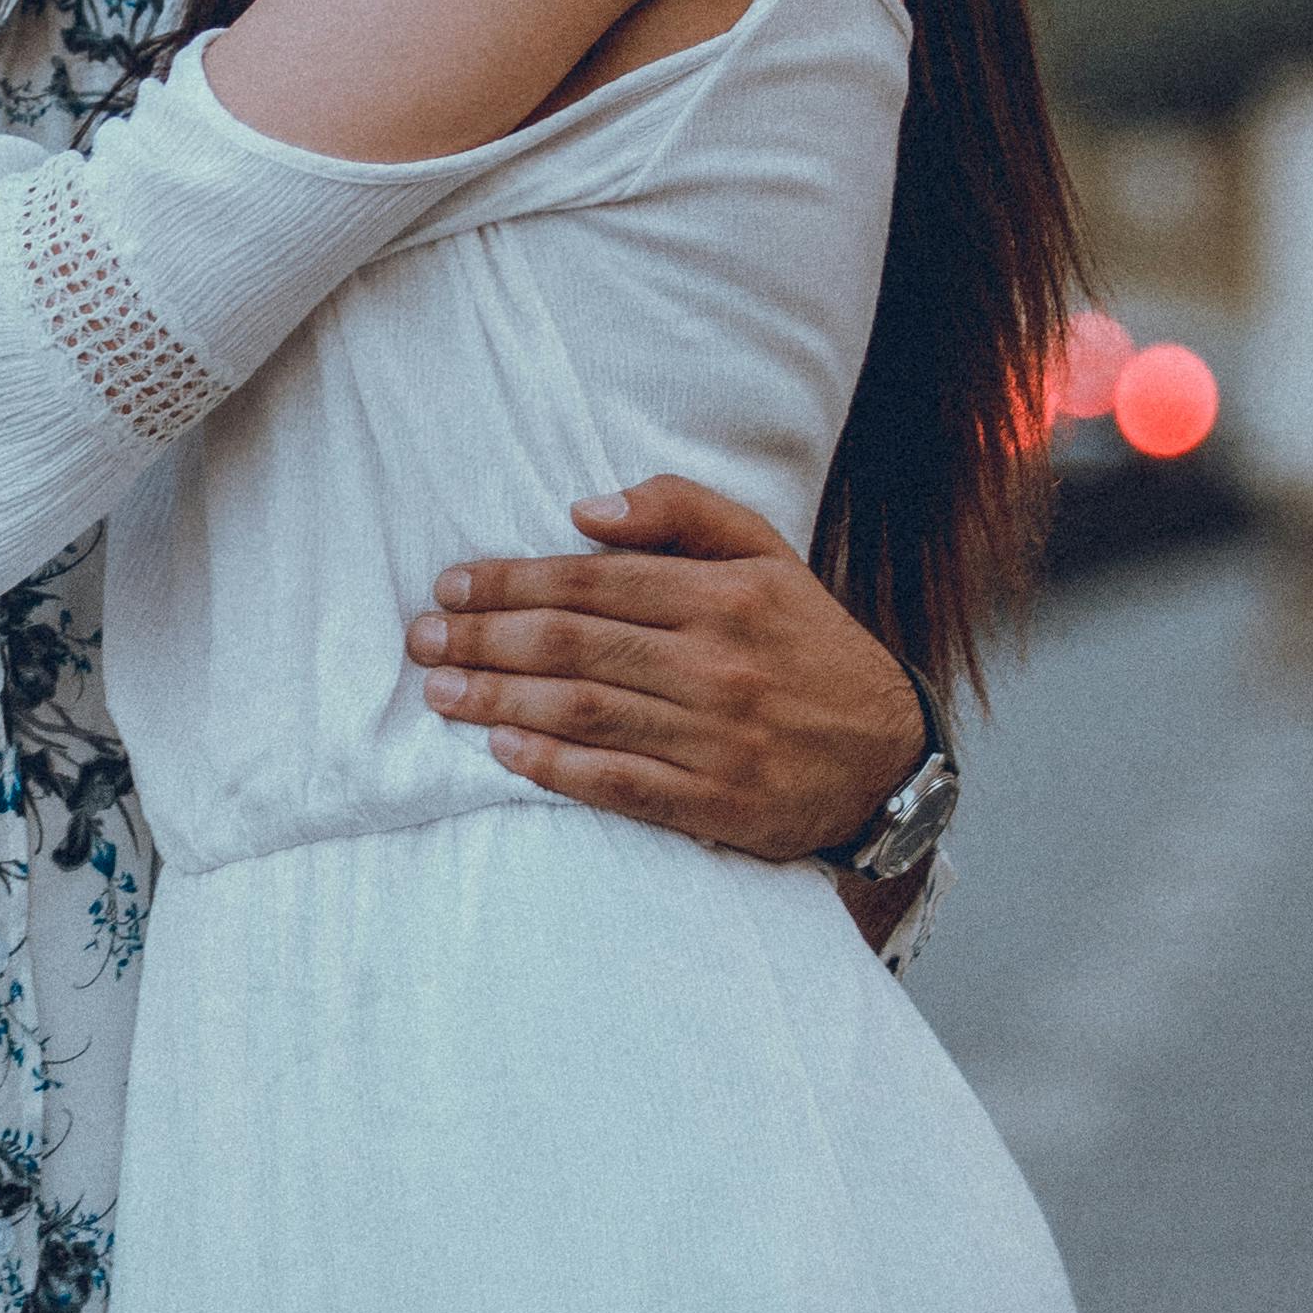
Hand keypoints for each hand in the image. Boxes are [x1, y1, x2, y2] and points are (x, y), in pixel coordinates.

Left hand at [407, 473, 927, 855]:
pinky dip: (554, 768)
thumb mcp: (766, 554)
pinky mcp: (717, 803)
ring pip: (586, 711)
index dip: (512, 580)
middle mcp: (719, 663)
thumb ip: (682, 511)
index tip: (451, 584)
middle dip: (485, 639)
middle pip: (575, 645)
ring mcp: (717, 737)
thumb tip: (586, 509)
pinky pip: (618, 783)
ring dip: (500, 701)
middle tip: (423, 640)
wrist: (889, 756)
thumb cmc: (808, 644)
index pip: (593, 581)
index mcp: (726, 594)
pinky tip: (503, 753)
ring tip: (441, 693)